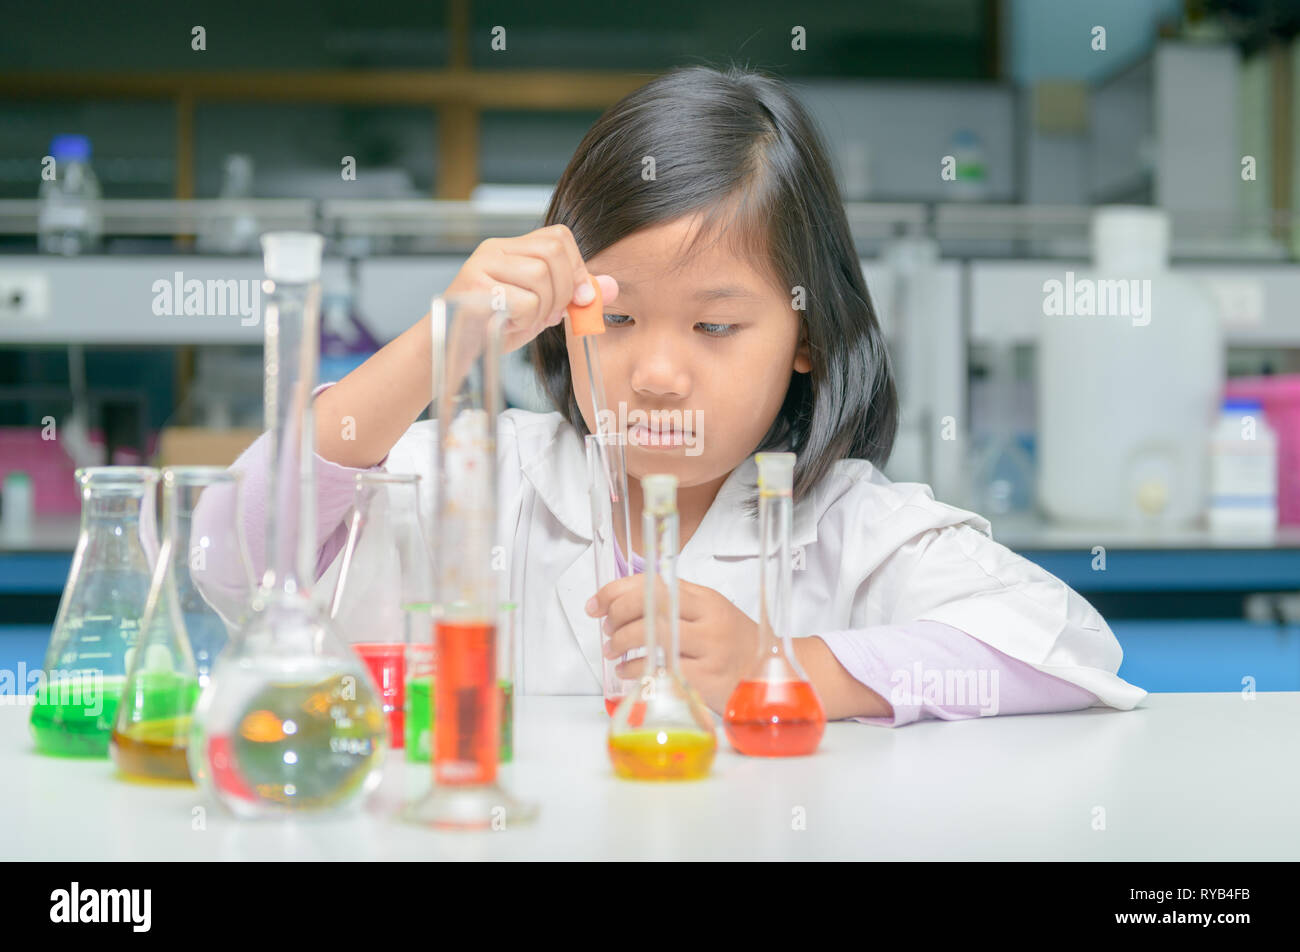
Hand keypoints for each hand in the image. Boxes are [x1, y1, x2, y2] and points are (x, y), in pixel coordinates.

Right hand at [442, 223, 618, 353]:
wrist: (450, 350)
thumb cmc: (493, 328)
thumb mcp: (542, 309)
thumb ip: (574, 296)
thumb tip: (612, 287)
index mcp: (511, 248)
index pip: (559, 237)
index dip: (577, 268)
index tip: (577, 298)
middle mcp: (495, 249)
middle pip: (553, 253)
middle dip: (563, 291)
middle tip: (549, 315)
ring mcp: (482, 265)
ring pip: (540, 276)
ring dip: (542, 309)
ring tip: (524, 321)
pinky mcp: (474, 287)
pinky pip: (523, 301)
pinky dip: (524, 321)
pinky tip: (508, 326)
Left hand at [586, 574, 759, 713]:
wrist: (767, 676)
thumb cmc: (731, 645)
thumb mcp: (708, 615)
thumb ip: (672, 605)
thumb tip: (619, 604)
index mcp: (704, 598)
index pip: (653, 582)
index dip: (617, 590)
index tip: (596, 604)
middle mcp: (708, 618)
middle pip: (652, 602)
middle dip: (618, 614)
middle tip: (607, 628)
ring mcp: (709, 647)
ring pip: (655, 632)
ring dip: (623, 641)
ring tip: (612, 650)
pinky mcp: (706, 678)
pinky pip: (662, 667)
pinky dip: (636, 668)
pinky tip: (628, 671)